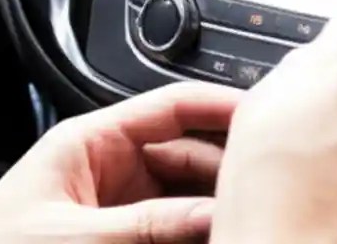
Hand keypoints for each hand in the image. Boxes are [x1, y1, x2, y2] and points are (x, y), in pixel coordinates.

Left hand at [0, 81, 240, 243]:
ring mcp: (121, 206)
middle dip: (225, 170)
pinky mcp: (125, 238)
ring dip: (216, 206)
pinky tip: (219, 233)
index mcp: (91, 141)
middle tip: (259, 189)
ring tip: (242, 217)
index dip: (221, 106)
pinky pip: (175, 228)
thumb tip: (214, 214)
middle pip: (190, 154)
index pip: (171, 106)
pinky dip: (199, 231)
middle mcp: (112, 167)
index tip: (263, 118)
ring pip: (189, 195)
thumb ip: (148, 226)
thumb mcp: (73, 237)